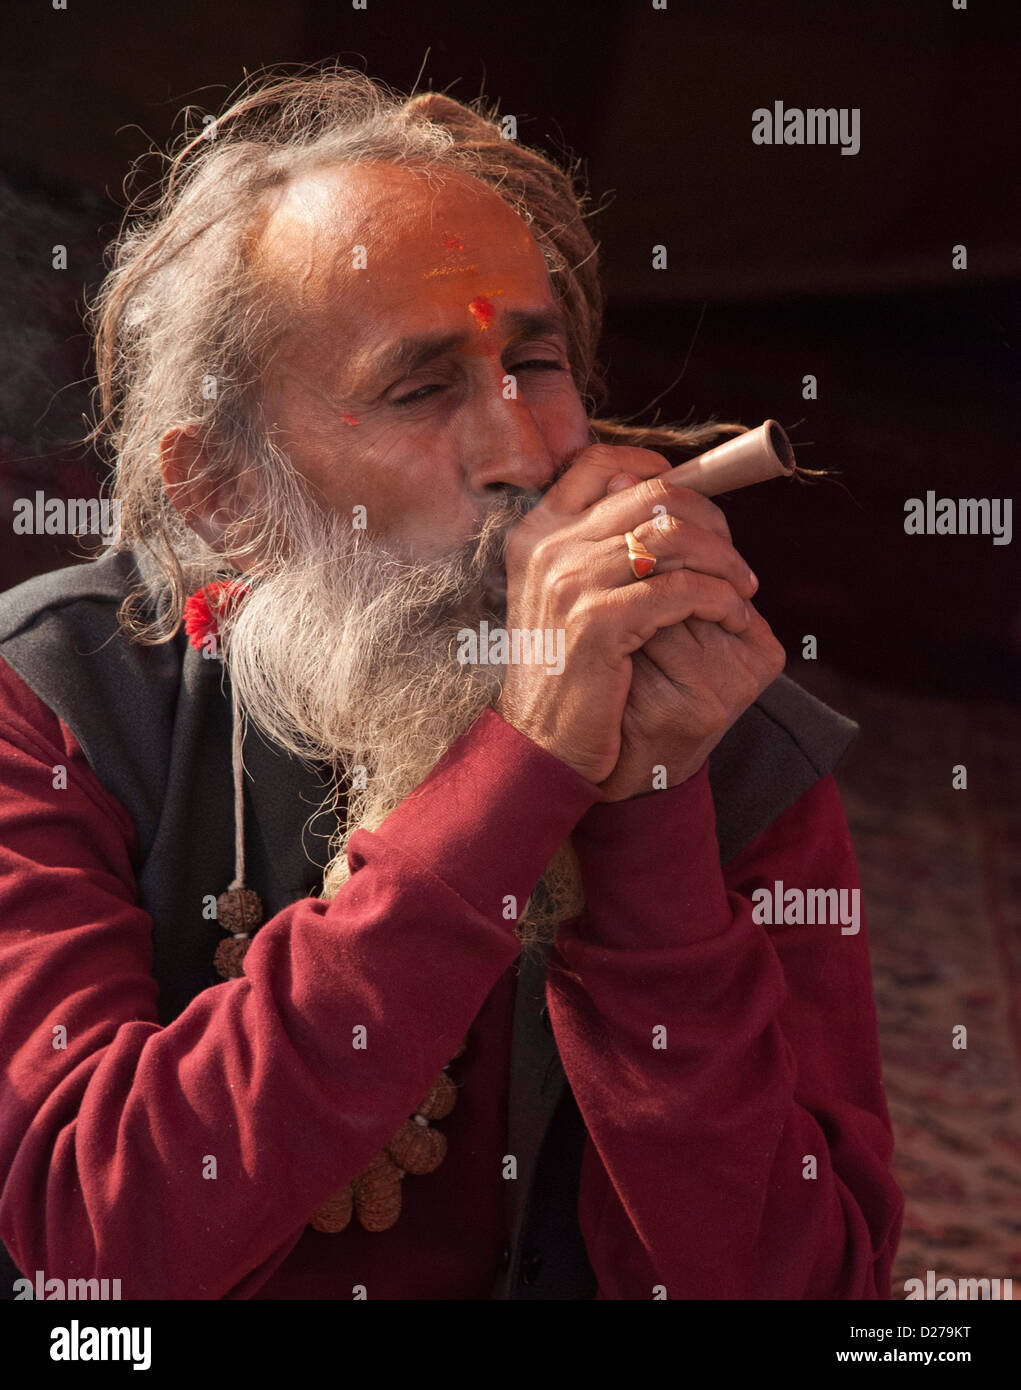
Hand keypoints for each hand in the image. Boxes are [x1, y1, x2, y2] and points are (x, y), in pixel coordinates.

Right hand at [493, 444, 763, 784]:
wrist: (540, 742)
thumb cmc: (568, 673)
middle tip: (734, 560)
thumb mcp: (567, 598)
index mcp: (537, 532)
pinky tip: (733, 618)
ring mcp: (569, 581)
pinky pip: (682, 590)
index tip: (698, 506)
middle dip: (710, 520)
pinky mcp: (598, 620)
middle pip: (652, 494)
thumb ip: (597, 549)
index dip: (658, 470)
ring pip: (674, 537)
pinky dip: (720, 600)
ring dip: (724, 562)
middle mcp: (548, 546)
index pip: (600, 463)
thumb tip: (662, 503)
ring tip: (742, 592)